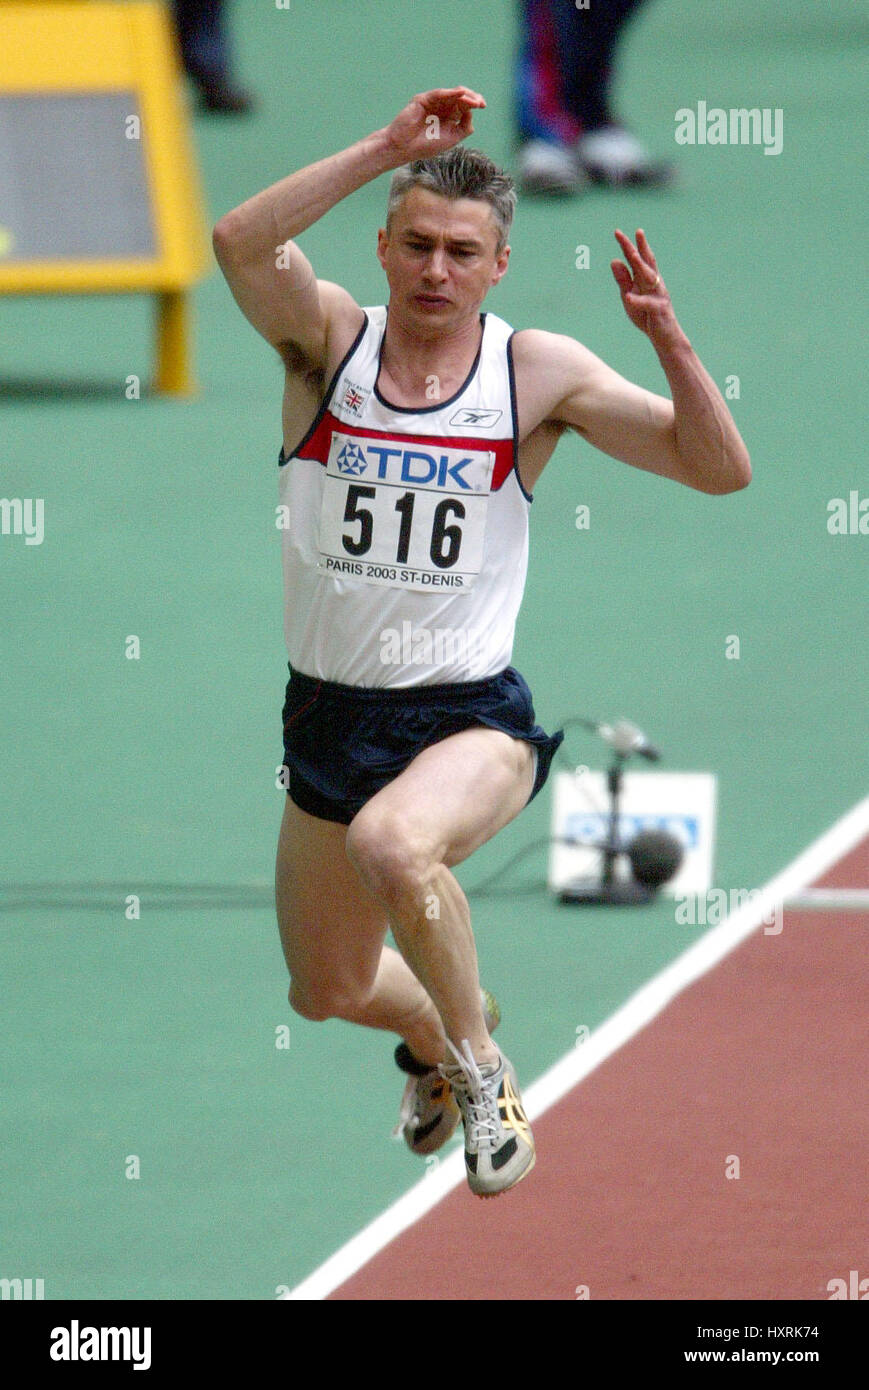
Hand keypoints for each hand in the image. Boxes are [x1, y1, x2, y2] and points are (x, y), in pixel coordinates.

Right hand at [382, 87, 485, 162]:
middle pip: (460, 97)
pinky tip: (460, 93)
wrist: (404, 148)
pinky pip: (438, 94)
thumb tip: (472, 111)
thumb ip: (464, 126)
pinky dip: (449, 93)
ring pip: (451, 94)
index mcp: (449, 116)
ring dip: (463, 95)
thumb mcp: (452, 138)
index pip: (464, 106)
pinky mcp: (423, 99)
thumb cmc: (426, 145)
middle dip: (471, 98)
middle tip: (480, 102)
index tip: (483, 105)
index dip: (474, 103)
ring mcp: (432, 102)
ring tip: (473, 100)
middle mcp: (442, 107)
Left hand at [611, 229, 682, 346]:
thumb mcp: (629, 297)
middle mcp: (654, 283)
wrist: (664, 338)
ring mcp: (658, 295)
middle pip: (646, 262)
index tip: (617, 232)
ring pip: (650, 278)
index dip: (627, 246)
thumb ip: (623, 280)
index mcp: (645, 279)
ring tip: (633, 256)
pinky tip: (628, 297)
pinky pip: (648, 304)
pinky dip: (637, 301)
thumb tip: (614, 260)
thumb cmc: (647, 316)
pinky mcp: (660, 310)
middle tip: (633, 232)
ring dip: (641, 266)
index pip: (636, 259)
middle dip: (638, 247)